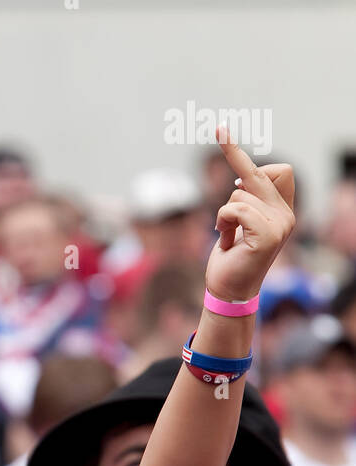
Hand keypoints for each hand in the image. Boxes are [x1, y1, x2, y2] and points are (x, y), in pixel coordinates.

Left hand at [204, 127, 295, 302]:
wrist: (228, 293)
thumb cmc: (231, 259)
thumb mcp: (241, 223)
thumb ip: (248, 200)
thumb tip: (242, 174)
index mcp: (282, 212)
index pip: (282, 171)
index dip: (256, 164)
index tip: (231, 151)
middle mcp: (286, 216)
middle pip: (259, 173)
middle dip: (234, 154)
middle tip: (219, 131)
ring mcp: (280, 225)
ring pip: (240, 193)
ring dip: (224, 212)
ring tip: (226, 235)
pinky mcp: (268, 235)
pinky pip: (237, 209)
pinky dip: (223, 220)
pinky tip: (225, 239)